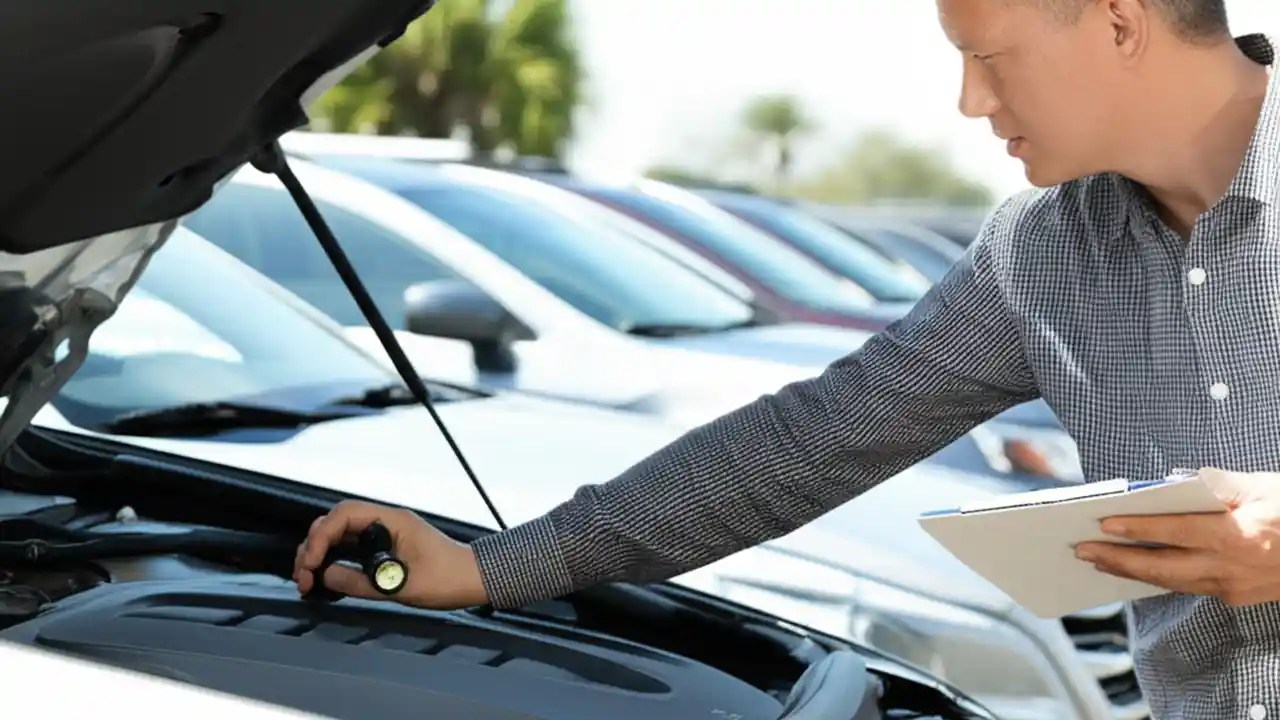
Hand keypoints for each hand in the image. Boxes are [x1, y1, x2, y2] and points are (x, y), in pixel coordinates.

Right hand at [293, 499, 488, 608]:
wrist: (474, 579)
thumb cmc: (449, 577)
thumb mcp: (401, 586)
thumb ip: (361, 582)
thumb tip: (327, 575)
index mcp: (392, 520)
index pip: (343, 516)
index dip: (320, 538)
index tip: (312, 564)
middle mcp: (385, 521)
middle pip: (335, 523)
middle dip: (313, 546)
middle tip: (303, 575)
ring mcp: (384, 533)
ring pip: (340, 534)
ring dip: (320, 553)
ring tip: (308, 579)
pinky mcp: (385, 547)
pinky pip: (351, 546)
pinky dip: (334, 559)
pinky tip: (327, 576)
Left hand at [1074, 467, 1279, 605]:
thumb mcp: (1262, 486)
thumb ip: (1216, 484)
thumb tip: (1172, 482)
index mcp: (1238, 535)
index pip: (1175, 531)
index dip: (1138, 527)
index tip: (1103, 523)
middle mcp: (1232, 567)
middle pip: (1163, 567)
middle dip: (1117, 559)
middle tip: (1081, 550)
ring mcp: (1235, 587)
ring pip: (1172, 582)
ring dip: (1132, 572)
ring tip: (1098, 561)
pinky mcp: (1238, 597)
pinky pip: (1190, 587)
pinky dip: (1160, 579)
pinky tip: (1137, 571)